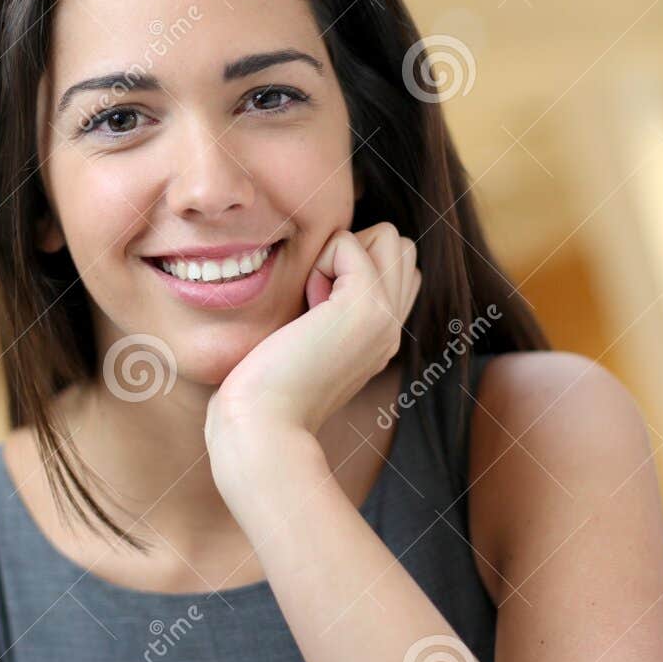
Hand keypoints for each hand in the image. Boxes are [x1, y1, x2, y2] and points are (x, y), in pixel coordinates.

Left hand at [204, 223, 420, 504]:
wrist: (262, 425)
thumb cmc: (264, 388)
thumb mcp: (305, 343)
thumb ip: (325, 310)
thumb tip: (322, 268)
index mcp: (381, 336)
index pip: (395, 268)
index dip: (353, 267)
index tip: (315, 310)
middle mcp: (393, 327)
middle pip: (400, 247)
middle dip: (355, 252)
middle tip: (315, 300)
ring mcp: (386, 317)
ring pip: (389, 236)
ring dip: (343, 251)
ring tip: (313, 299)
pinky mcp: (366, 307)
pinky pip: (350, 242)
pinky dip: (321, 258)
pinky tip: (306, 306)